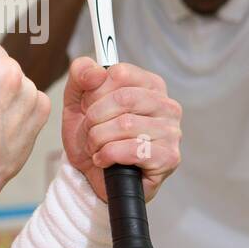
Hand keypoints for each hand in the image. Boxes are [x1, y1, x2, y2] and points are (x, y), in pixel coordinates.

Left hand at [60, 58, 181, 202]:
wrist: (90, 177)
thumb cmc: (92, 137)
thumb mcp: (76, 102)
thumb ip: (80, 76)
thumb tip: (94, 70)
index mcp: (150, 85)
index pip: (120, 73)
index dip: (95, 92)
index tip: (88, 107)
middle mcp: (167, 105)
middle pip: (123, 98)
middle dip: (95, 118)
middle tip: (90, 132)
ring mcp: (172, 132)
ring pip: (125, 125)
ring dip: (99, 139)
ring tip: (97, 148)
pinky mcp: (169, 158)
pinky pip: (132, 150)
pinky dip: (108, 156)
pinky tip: (105, 160)